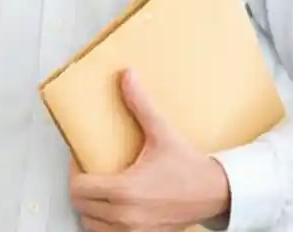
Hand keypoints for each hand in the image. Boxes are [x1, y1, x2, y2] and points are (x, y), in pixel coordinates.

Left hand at [69, 69, 230, 230]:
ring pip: (92, 225)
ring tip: (99, 190)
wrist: (218, 194)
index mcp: (125, 191)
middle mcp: (126, 216)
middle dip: (80, 189)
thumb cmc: (190, 167)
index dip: (74, 173)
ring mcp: (135, 231)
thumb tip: (126, 76)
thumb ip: (141, 104)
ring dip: (91, 209)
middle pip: (81, 207)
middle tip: (88, 173)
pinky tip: (114, 208)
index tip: (80, 161)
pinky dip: (106, 224)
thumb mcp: (162, 133)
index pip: (79, 188)